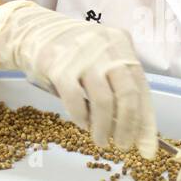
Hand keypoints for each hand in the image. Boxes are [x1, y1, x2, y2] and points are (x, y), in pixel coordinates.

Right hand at [0, 0, 158, 158]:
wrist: (33, 31)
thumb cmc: (74, 51)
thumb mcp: (102, 58)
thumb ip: (119, 84)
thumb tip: (137, 130)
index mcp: (122, 44)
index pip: (142, 88)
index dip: (146, 122)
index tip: (147, 149)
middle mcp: (107, 47)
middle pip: (128, 95)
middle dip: (128, 127)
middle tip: (122, 146)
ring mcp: (84, 57)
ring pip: (103, 102)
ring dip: (103, 128)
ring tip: (101, 141)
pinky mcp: (60, 67)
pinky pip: (76, 101)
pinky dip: (81, 118)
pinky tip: (83, 124)